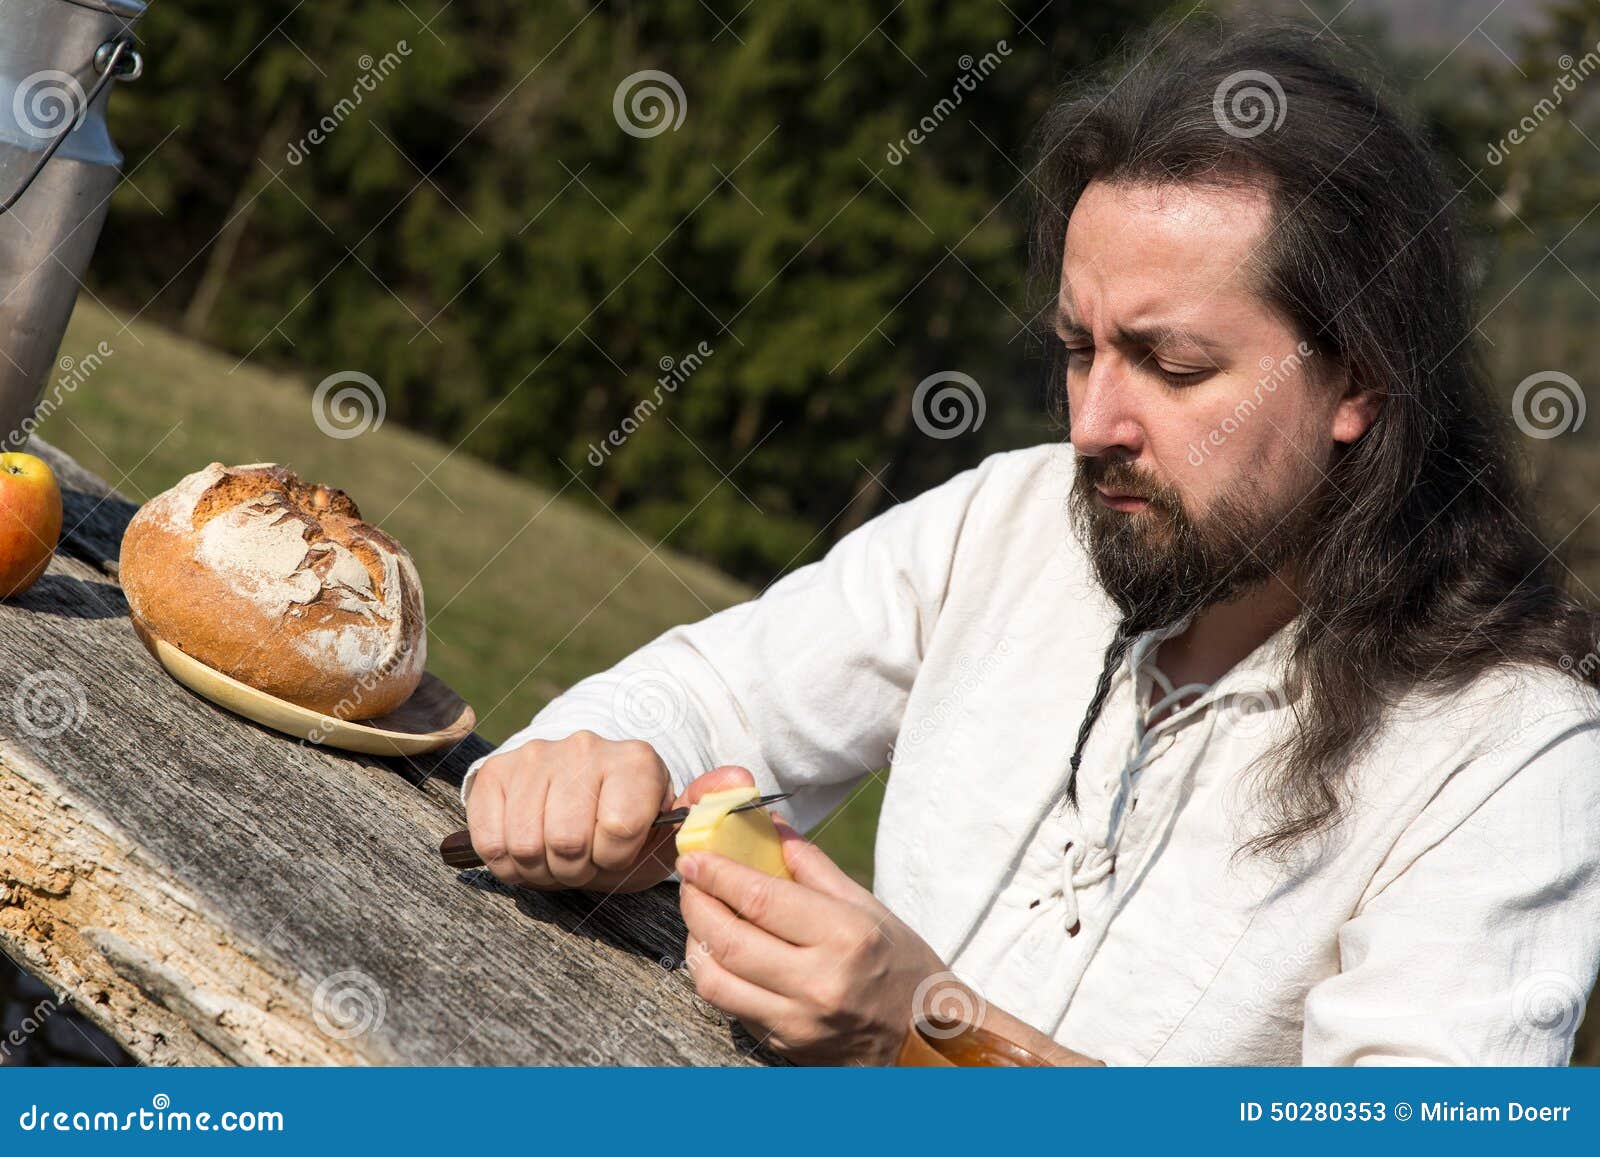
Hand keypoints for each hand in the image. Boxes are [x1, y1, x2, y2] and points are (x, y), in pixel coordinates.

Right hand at [465, 729, 751, 891]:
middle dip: (574, 869)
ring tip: (557, 857)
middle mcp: (585, 747)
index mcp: (636, 761)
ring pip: (525, 843)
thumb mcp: (670, 829)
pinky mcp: (495, 771)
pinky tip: (527, 850)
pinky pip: (491, 838)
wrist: (576, 798)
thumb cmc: (628, 827)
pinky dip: (506, 861)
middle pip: (565, 841)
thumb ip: (708, 811)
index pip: (618, 829)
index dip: (614, 860)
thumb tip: (740, 782)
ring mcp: (537, 755)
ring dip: (539, 869)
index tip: (617, 855)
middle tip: (582, 861)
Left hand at [677, 816, 948, 1064]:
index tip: (695, 857)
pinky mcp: (783, 1045)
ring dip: (696, 943)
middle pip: (728, 940)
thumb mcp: (870, 909)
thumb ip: (814, 868)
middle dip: (696, 903)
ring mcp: (798, 1022)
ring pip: (715, 981)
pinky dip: (716, 975)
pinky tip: (723, 953)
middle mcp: (819, 982)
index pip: (761, 899)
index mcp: (846, 937)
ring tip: (701, 917)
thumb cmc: (903, 968)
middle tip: (689, 880)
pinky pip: (731, 1007)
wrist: (925, 1042)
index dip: (718, 874)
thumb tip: (770, 828)